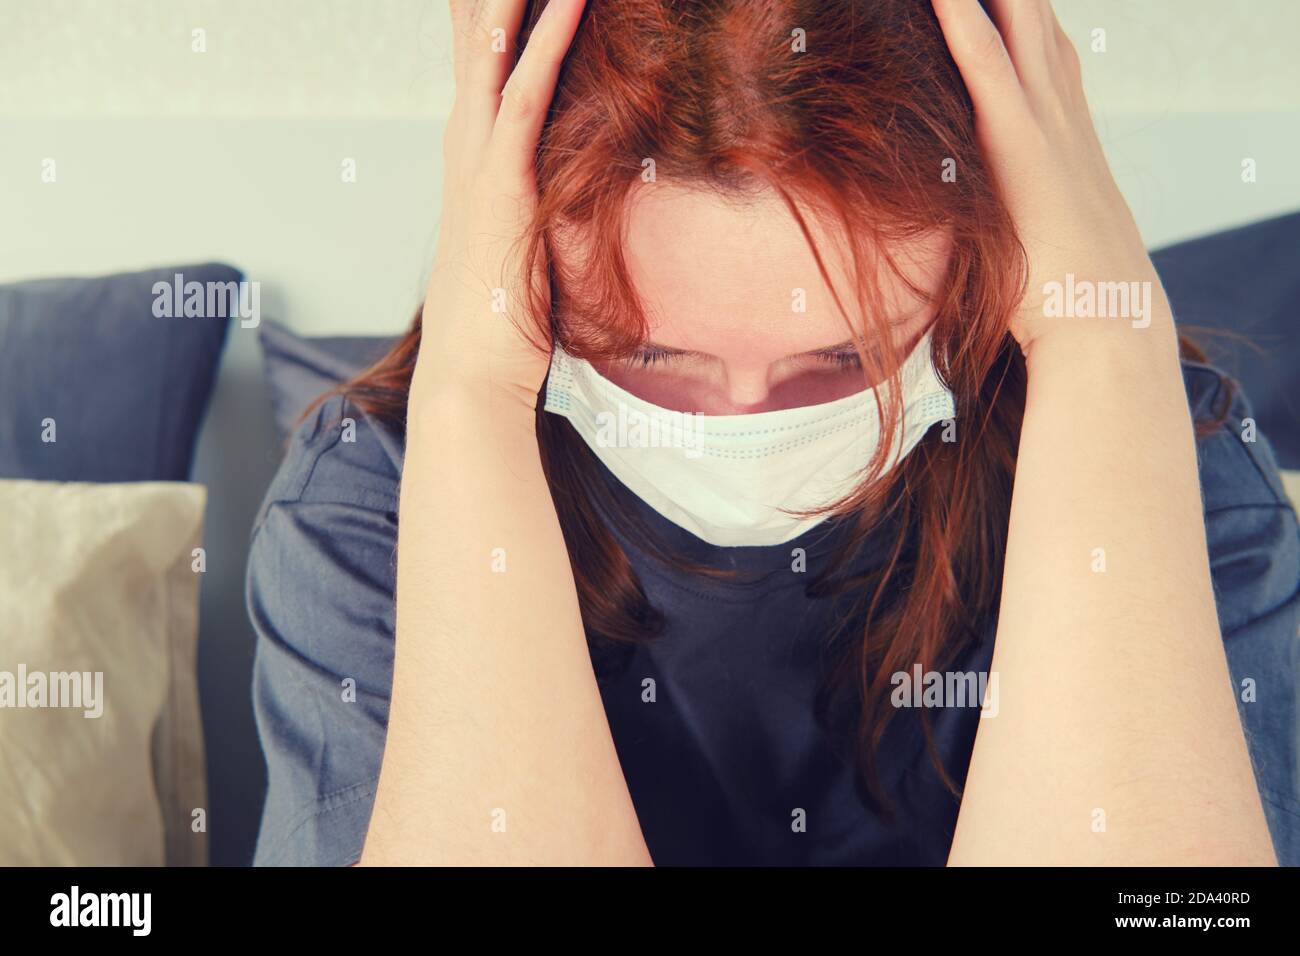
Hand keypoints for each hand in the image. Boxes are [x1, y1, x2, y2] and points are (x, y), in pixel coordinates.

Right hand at [416, 0, 585, 408]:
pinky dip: (547, 40)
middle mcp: (466, 149)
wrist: (470, 380)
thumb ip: (529, 216)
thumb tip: (555, 208)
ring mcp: (478, 163)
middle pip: (475, 42)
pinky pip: (526, 94)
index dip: (491, 16)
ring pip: (494, 51)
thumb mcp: (518, 253)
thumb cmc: (497, 329)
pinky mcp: (502, 183)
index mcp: (472, 163)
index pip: (480, 67)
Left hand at [932, 0, 1171, 354]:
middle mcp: (1061, 114)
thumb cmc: (1064, 295)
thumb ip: (1021, 213)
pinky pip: (988, 70)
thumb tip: (1001, 227)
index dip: (1022, 12)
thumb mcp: (1043, 235)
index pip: (1044, 48)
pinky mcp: (1020, 148)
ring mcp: (1045, 125)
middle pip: (1033, 21)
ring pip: (1018, 27)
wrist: (1104, 323)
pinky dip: (964, 25)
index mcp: (1065, 132)